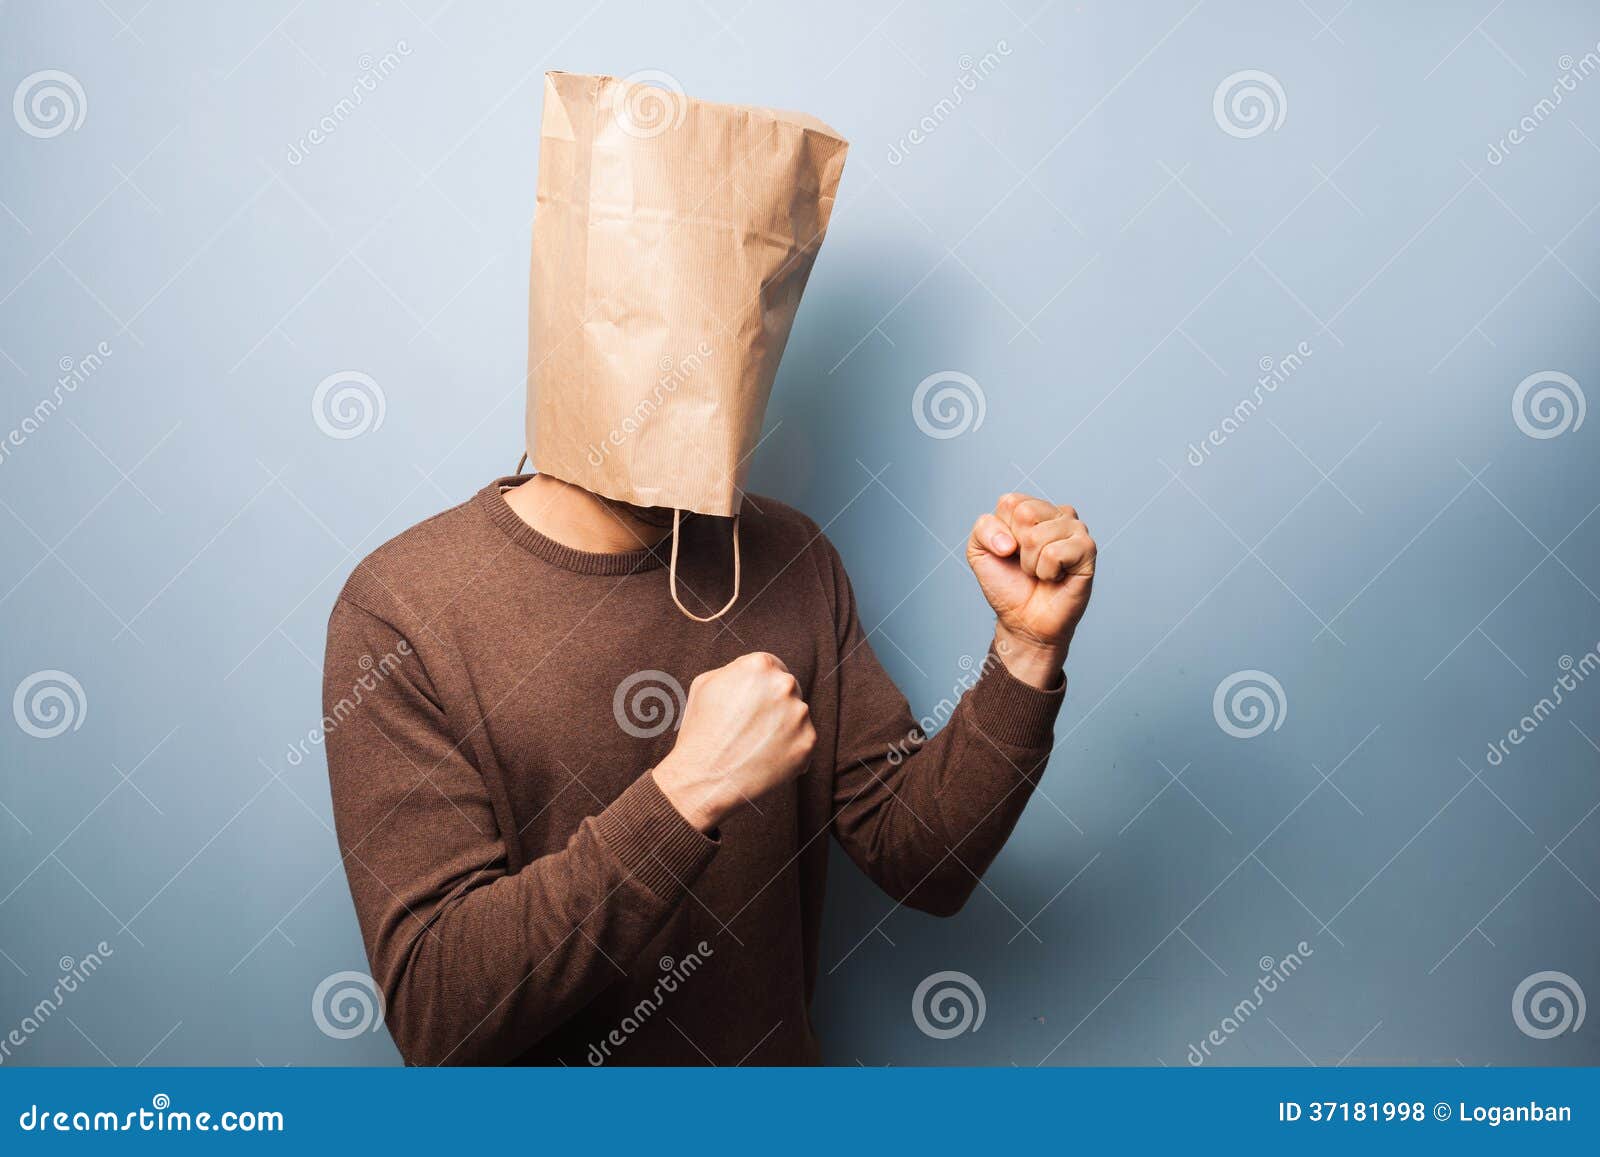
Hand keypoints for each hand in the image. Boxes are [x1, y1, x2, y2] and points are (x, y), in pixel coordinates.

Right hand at [652, 652, 815, 832]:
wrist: (702, 777)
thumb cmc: (700, 730)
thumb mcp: (705, 683)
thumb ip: (735, 670)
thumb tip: (751, 674)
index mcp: (760, 665)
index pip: (773, 668)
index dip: (761, 687)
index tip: (752, 703)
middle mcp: (785, 684)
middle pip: (788, 690)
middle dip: (774, 705)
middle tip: (752, 727)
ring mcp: (800, 714)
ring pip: (796, 716)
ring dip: (783, 727)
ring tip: (755, 745)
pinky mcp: (808, 743)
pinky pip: (803, 742)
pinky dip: (789, 750)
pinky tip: (765, 758)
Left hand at [967, 493, 1096, 687]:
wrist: (1024, 621)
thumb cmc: (1007, 585)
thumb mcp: (979, 552)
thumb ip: (983, 529)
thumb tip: (1010, 541)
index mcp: (1034, 508)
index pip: (1010, 502)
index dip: (1000, 533)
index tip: (1008, 552)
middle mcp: (1058, 513)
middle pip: (1025, 513)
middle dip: (1017, 547)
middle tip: (1026, 564)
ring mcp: (1076, 529)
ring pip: (1037, 536)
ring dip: (1031, 563)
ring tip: (1040, 572)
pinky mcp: (1087, 549)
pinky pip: (1054, 553)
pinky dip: (1047, 572)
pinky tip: (1056, 577)